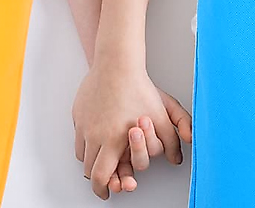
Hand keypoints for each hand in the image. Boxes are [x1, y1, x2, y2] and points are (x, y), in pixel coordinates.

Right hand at [73, 63, 190, 198]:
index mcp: (112, 142)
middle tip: (105, 183)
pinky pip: (78, 135)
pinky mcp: (78, 112)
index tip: (109, 191)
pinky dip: (85, 141)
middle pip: (89, 170)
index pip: (101, 178)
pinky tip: (96, 136)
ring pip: (82, 153)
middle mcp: (94, 136)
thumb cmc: (137, 88)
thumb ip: (170, 140)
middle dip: (98, 179)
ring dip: (91, 159)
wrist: (118, 62)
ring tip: (102, 158)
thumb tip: (176, 158)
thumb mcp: (161, 116)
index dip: (104, 189)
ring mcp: (84, 124)